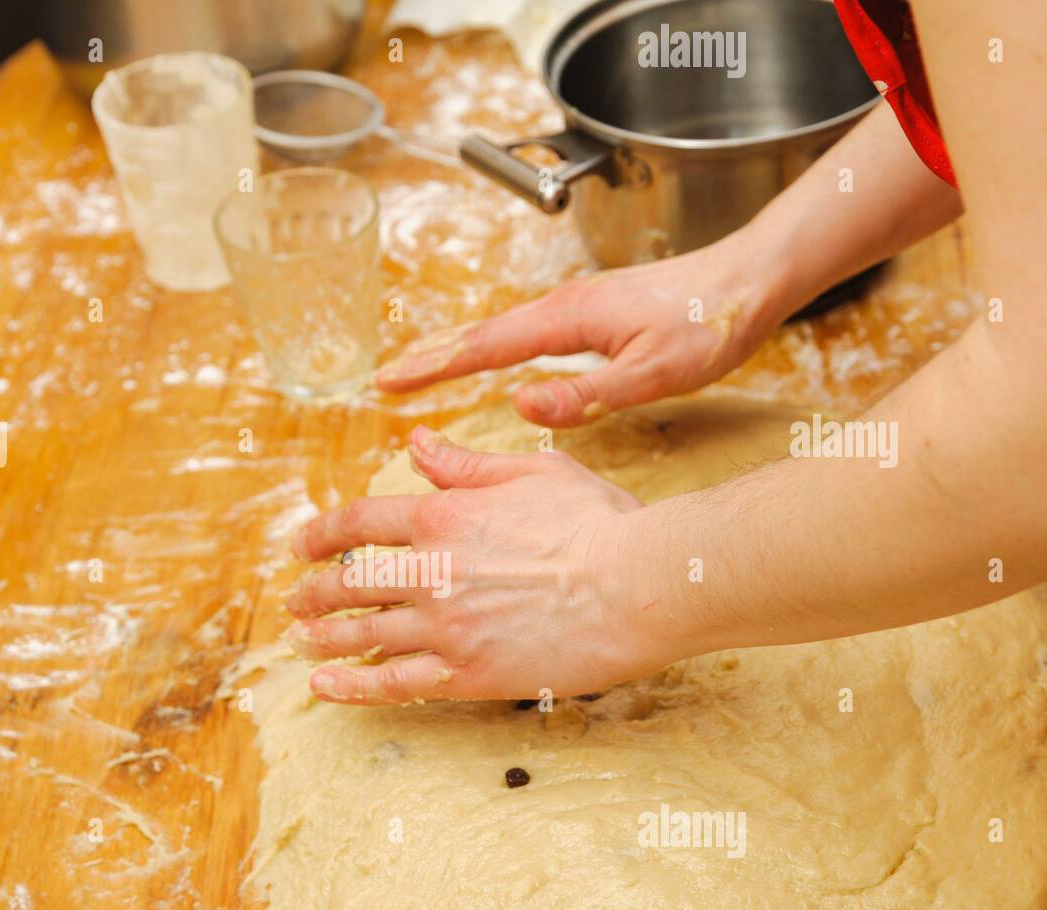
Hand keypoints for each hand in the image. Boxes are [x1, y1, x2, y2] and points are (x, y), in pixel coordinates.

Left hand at [286, 426, 658, 703]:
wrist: (638, 585)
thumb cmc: (597, 523)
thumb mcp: (530, 471)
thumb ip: (464, 463)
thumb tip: (414, 443)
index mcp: (443, 517)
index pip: (360, 523)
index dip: (321, 535)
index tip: (300, 546)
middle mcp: (432, 572)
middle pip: (350, 583)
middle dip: (314, 592)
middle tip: (295, 602)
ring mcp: (446, 627)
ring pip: (363, 634)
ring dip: (323, 638)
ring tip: (300, 642)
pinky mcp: (468, 674)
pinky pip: (395, 685)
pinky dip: (352, 687)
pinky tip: (324, 689)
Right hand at [373, 235, 778, 425]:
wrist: (751, 279)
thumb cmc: (709, 324)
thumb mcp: (652, 373)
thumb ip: (587, 393)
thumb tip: (519, 404)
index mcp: (569, 318)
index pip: (484, 347)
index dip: (434, 367)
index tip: (390, 381)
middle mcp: (565, 305)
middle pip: (480, 331)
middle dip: (429, 355)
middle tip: (384, 376)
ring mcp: (578, 305)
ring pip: (500, 329)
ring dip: (455, 348)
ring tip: (420, 367)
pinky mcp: (594, 312)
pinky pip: (524, 330)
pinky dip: (491, 344)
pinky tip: (491, 355)